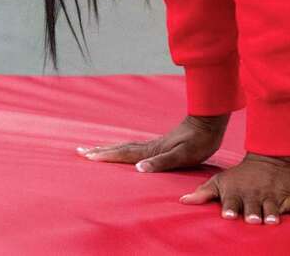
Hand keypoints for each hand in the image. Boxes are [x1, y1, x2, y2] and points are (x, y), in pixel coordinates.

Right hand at [77, 114, 228, 172]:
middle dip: (100, 151)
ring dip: (109, 148)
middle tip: (80, 152)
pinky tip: (125, 150)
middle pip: (120, 148)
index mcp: (152, 150)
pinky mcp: (162, 143)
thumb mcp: (183, 155)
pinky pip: (135, 147)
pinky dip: (123, 148)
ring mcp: (155, 144)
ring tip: (94, 149)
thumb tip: (138, 169)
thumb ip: (161, 162)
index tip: (86, 157)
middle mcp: (150, 146)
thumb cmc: (199, 141)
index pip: (124, 154)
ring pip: (126, 146)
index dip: (105, 156)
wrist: (210, 121)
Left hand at [180, 152, 289, 225]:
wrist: (268, 157)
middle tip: (252, 219)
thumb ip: (203, 193)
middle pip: (253, 207)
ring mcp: (273, 196)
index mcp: (238, 193)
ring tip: (272, 221)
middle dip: (252, 213)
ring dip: (272, 213)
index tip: (227, 215)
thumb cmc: (240, 175)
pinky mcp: (289, 195)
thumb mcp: (220, 180)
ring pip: (273, 206)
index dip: (230, 208)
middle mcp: (255, 196)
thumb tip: (183, 201)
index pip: (232, 202)